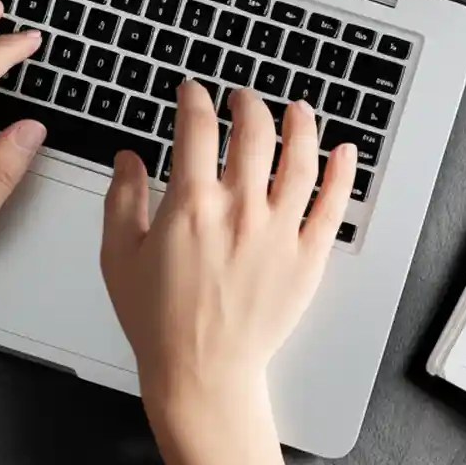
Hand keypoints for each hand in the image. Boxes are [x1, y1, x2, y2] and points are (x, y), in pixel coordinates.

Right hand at [100, 81, 356, 408]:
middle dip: (248, 105)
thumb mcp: (120, 256)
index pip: (197, 129)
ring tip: (297, 110)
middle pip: (254, 134)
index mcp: (191, 206)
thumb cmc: (160, 321)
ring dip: (301, 126)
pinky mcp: (308, 256)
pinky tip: (345, 151)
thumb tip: (127, 157)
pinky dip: (343, 173)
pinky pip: (332, 205)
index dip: (194, 100)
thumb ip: (122, 198)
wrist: (203, 371)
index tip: (193, 93)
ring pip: (301, 161)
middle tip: (243, 98)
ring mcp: (279, 232)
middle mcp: (240, 211)